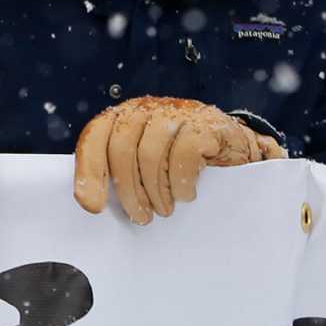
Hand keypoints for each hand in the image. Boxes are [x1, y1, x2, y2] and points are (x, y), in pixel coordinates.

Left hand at [73, 97, 284, 223]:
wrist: (236, 151)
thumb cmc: (182, 161)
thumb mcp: (146, 165)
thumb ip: (119, 174)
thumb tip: (90, 202)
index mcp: (124, 116)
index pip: (95, 136)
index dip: (89, 172)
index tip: (93, 206)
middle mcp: (147, 109)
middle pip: (121, 149)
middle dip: (128, 190)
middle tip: (141, 216)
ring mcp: (177, 112)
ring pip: (150, 153)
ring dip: (155, 191)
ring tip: (164, 209)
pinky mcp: (205, 124)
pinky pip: (184, 154)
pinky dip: (181, 182)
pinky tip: (185, 195)